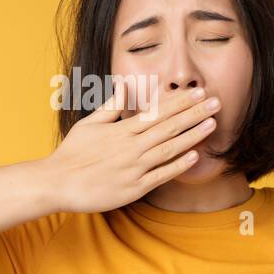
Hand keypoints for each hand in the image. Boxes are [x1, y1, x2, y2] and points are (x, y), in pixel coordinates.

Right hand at [39, 82, 219, 213]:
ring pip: (169, 149)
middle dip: (194, 113)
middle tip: (216, 102)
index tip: (199, 92)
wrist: (57, 183)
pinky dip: (179, 165)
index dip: (181, 101)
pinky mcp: (135, 188)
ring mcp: (134, 168)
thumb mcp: (90, 124)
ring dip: (193, 135)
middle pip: (169, 127)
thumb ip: (112, 106)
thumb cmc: (73, 153)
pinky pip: (161, 175)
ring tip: (212, 124)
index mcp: (121, 130)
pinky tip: (195, 155)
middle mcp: (131, 147)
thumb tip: (125, 85)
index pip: (157, 112)